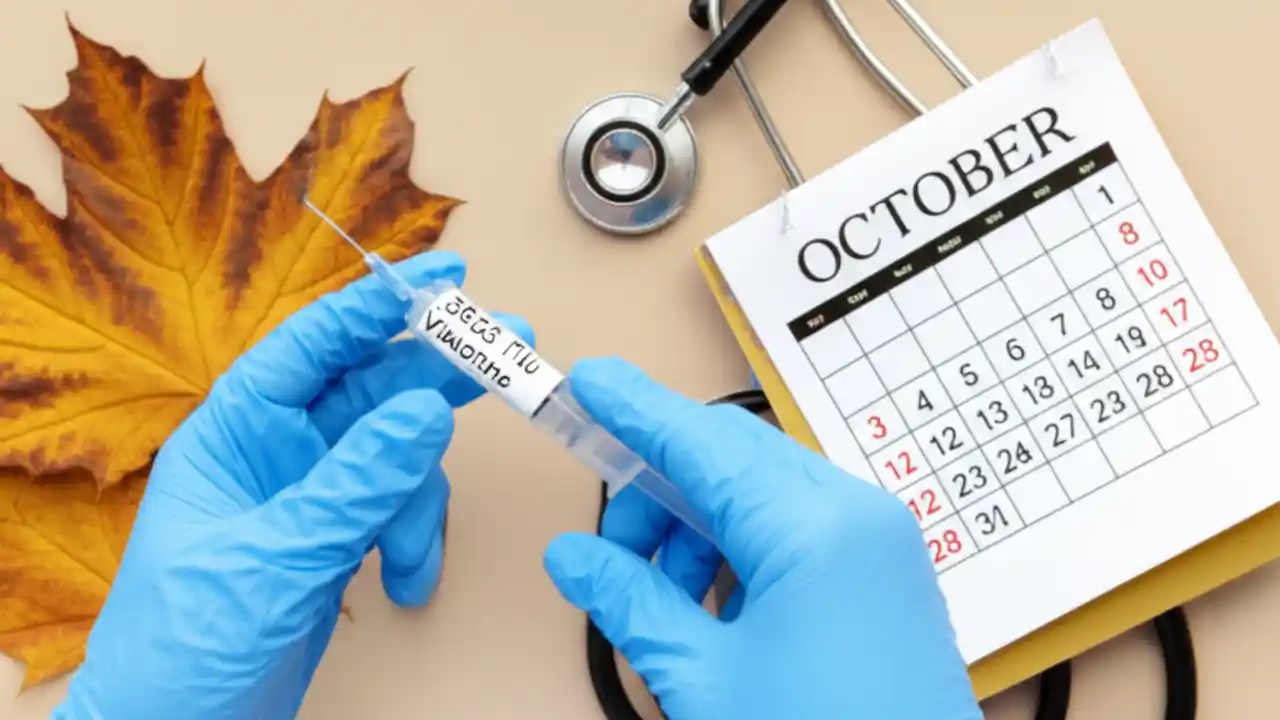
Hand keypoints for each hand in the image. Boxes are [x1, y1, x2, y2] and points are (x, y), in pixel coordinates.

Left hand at [54, 251, 531, 718]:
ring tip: (411, 558)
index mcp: (236, 430)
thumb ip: (354, 483)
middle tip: (503, 356)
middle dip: (436, 378)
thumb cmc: (183, 645)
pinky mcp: (341, 537)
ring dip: (421, 503)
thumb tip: (423, 412)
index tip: (444, 278)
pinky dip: (415, 542)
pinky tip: (405, 581)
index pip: (313, 344)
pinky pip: (401, 510)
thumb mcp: (274, 555)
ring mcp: (316, 494)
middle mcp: (280, 450)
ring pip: (400, 457)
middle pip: (373, 387)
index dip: (377, 304)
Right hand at [543, 359, 981, 718]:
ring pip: (762, 494)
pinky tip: (710, 607)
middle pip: (732, 458)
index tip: (589, 384)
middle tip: (606, 536)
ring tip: (658, 597)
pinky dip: (742, 550)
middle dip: (658, 489)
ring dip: (696, 527)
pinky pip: (797, 529)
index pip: (701, 440)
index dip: (634, 410)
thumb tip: (574, 555)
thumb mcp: (703, 679)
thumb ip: (629, 603)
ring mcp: (879, 544)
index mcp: (813, 529)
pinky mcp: (884, 575)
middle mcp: (856, 517)